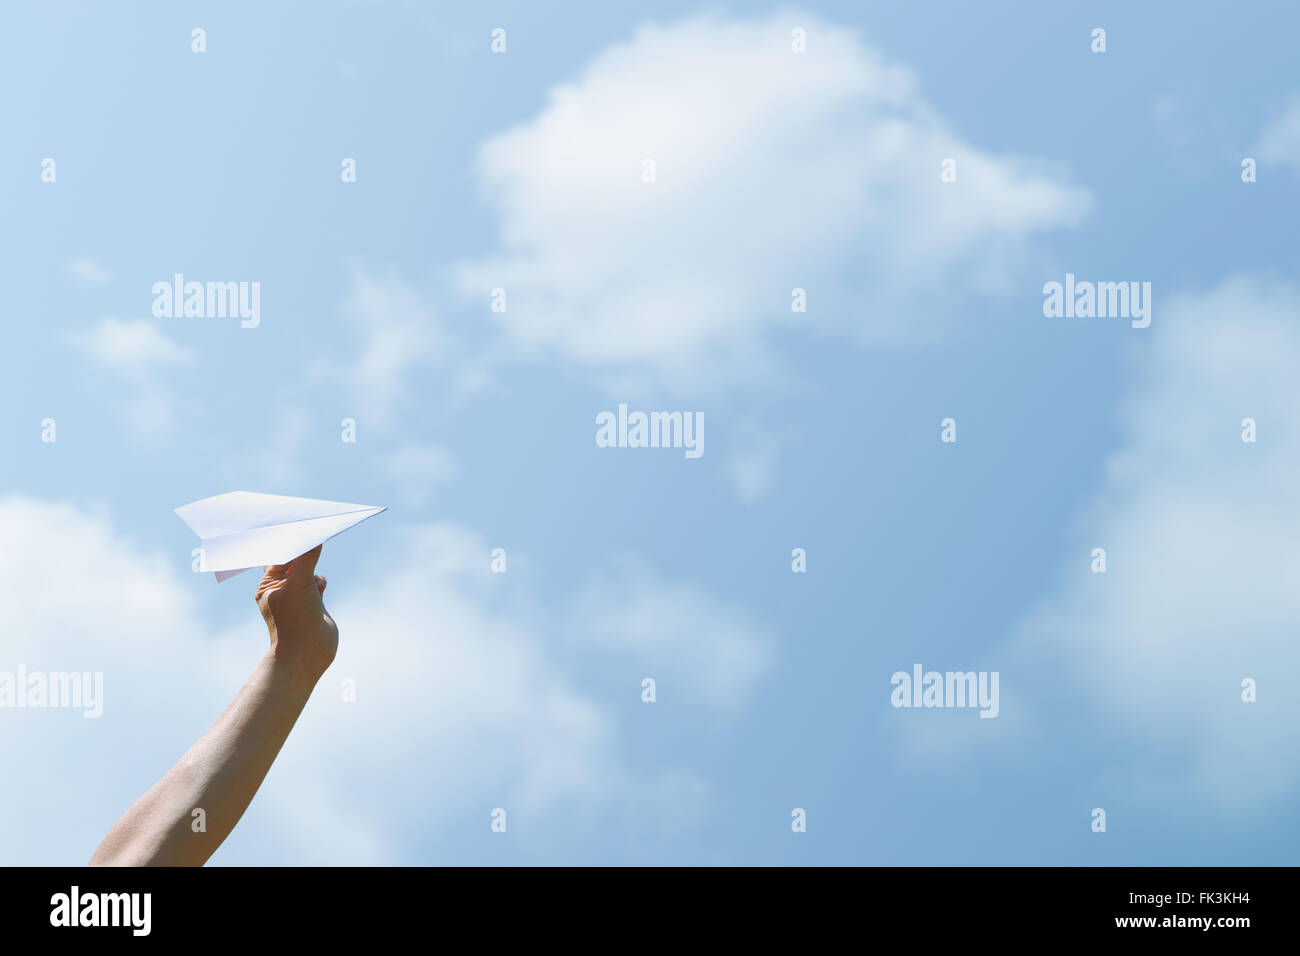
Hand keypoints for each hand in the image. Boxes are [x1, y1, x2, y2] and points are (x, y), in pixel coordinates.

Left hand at [255, 545, 337, 691]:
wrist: (308, 653)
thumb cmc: (295, 620)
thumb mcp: (300, 583)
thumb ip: (307, 559)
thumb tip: (316, 538)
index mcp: (268, 585)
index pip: (276, 555)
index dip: (286, 541)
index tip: (298, 524)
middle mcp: (281, 589)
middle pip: (293, 561)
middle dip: (303, 551)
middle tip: (314, 532)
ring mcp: (298, 596)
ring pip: (308, 570)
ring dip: (313, 569)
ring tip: (314, 576)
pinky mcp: (313, 602)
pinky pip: (318, 582)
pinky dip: (321, 581)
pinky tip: (321, 589)